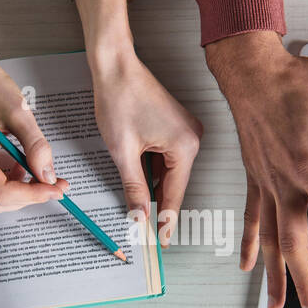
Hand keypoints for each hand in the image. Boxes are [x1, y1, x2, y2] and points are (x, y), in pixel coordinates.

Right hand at [0, 53, 69, 212]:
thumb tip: (48, 176)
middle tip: (55, 184)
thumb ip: (36, 146)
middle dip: (27, 196)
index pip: (0, 191)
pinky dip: (8, 182)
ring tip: (38, 171)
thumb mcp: (18, 111)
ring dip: (18, 191)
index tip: (56, 188)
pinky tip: (20, 165)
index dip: (32, 194)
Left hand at [90, 52, 203, 245]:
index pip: (175, 194)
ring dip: (155, 187)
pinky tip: (141, 181)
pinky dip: (154, 170)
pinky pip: (167, 157)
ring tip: (142, 210)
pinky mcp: (176, 126)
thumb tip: (140, 216)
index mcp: (185, 146)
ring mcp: (186, 131)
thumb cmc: (119, 99)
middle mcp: (192, 139)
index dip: (166, 220)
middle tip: (148, 232)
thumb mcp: (123, 152)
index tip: (161, 241)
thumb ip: (134, 188)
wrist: (115, 66)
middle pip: (175, 184)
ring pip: (170, 172)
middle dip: (160, 205)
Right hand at [204, 31, 307, 307]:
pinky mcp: (256, 179)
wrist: (250, 71)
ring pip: (270, 240)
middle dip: (304, 282)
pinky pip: (253, 220)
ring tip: (277, 307)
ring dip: (274, 276)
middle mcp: (286, 183)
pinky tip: (249, 268)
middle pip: (294, 244)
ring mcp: (267, 184)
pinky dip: (251, 246)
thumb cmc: (294, 81)